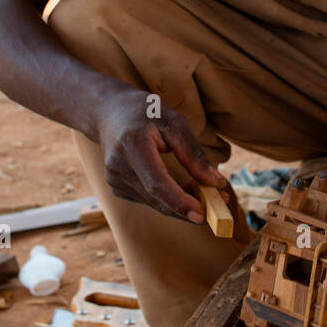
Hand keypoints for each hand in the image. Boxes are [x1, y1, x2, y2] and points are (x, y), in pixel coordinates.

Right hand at [94, 87, 228, 223]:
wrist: (107, 112)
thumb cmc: (145, 112)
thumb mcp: (174, 121)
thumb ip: (193, 153)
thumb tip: (215, 182)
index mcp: (132, 145)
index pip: (157, 183)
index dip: (179, 202)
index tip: (202, 214)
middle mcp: (118, 166)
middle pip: (157, 198)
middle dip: (188, 207)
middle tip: (219, 207)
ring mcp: (114, 179)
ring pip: (154, 203)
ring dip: (182, 205)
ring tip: (208, 195)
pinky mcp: (117, 187)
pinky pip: (148, 199)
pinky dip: (168, 199)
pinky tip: (185, 191)